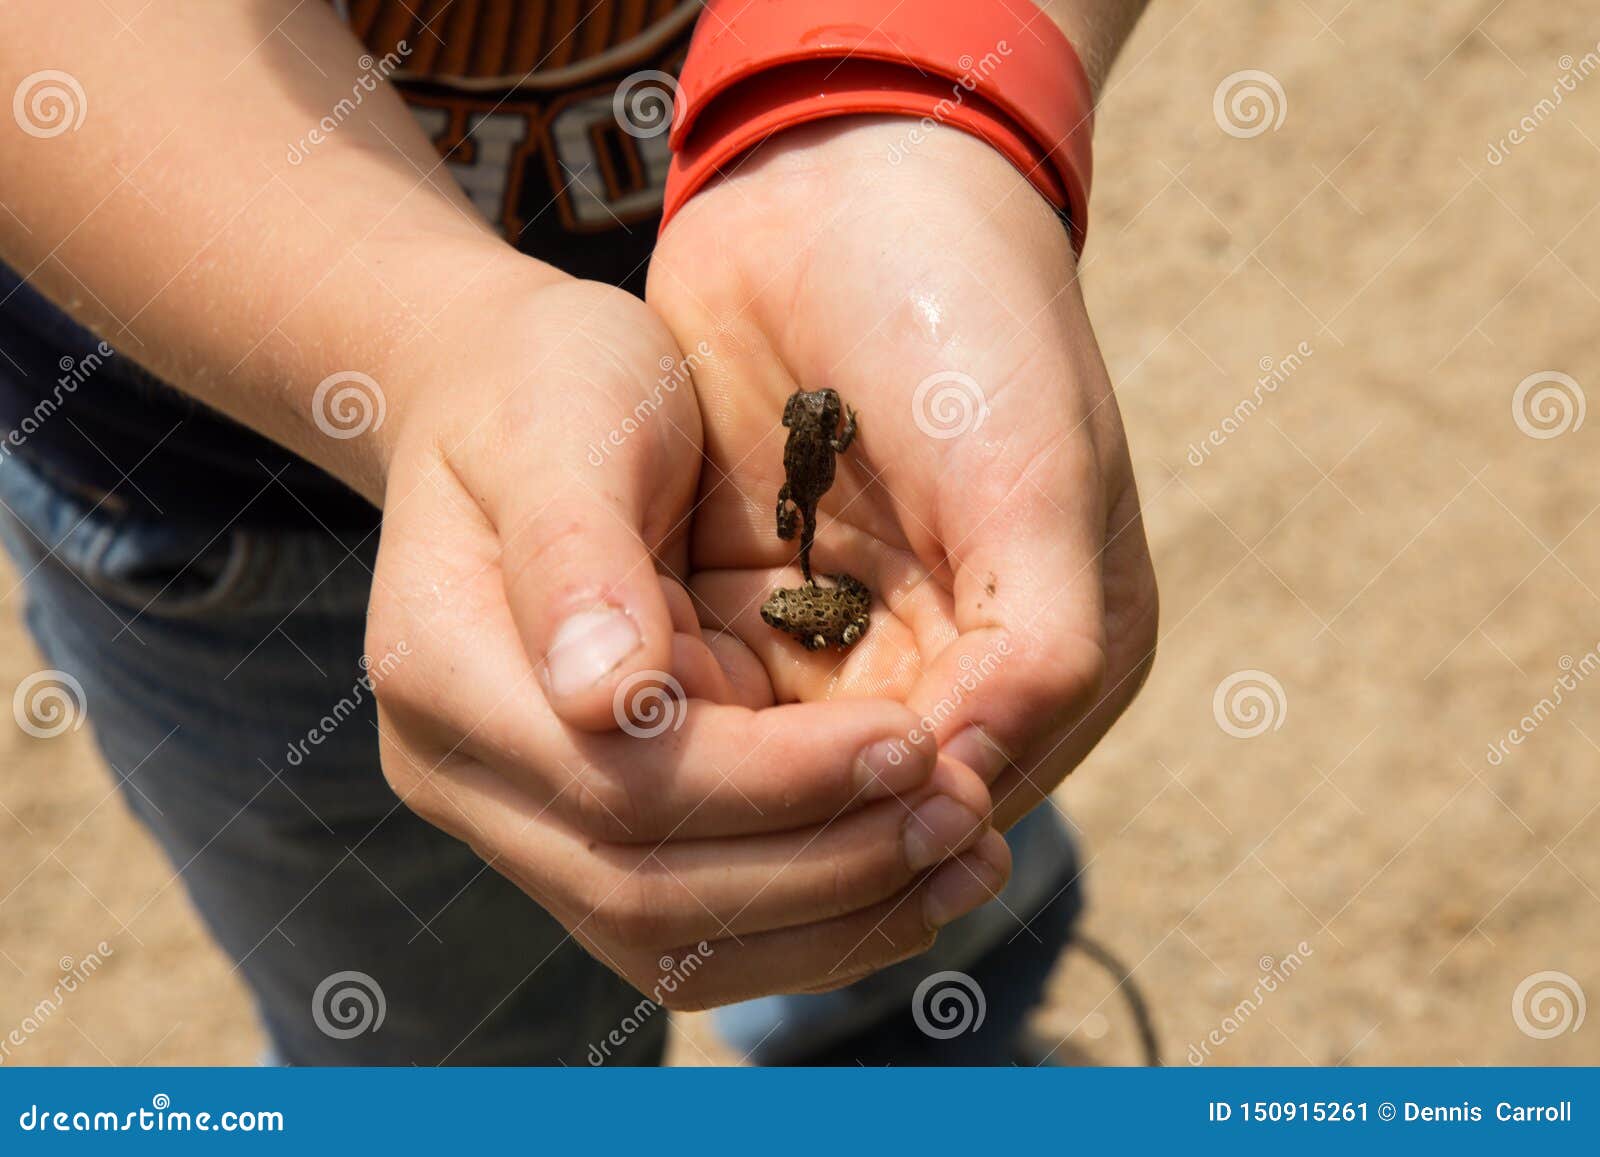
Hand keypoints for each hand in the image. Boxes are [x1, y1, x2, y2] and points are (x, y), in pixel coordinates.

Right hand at [364, 271, 998, 1006]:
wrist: (505, 406)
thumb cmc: (546, 389)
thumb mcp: (565, 425)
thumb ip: (578, 552)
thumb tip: (608, 701)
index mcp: (445, 668)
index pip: (622, 785)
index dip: (776, 782)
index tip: (914, 737)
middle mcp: (463, 773)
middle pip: (645, 894)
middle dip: (822, 868)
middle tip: (963, 816)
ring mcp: (520, 817)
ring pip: (673, 941)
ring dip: (831, 921)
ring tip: (964, 862)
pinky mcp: (587, 827)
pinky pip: (696, 925)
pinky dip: (810, 918)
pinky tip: (911, 874)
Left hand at [648, 118, 1157, 841]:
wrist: (845, 185)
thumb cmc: (966, 321)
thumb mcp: (1033, 480)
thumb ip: (1035, 646)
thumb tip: (961, 803)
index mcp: (1053, 653)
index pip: (965, 795)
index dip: (881, 825)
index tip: (791, 818)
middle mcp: (953, 663)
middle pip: (861, 801)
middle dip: (782, 808)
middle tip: (685, 799)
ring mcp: (850, 630)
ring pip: (772, 761)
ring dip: (711, 762)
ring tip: (646, 739)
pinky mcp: (756, 593)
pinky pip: (705, 688)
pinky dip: (665, 700)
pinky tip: (623, 683)